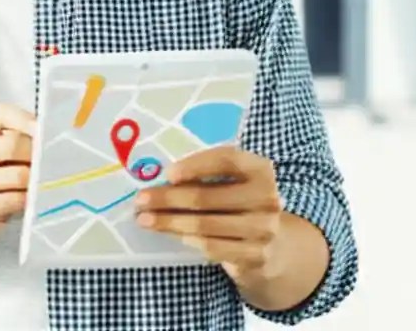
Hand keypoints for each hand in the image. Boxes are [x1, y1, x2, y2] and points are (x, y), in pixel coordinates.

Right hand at [0, 102, 36, 253]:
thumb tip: (55, 142)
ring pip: (19, 176)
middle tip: (51, 164)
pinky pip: (17, 201)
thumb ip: (20, 143)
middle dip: (37, 155)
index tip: (42, 129)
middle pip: (12, 145)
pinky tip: (30, 202)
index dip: (23, 118)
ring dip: (37, 182)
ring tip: (40, 186)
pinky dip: (30, 201)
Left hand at [133, 147, 283, 282]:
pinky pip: (212, 247)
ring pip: (205, 225)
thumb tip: (157, 180)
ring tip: (145, 219)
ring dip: (169, 222)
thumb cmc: (239, 202)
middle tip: (140, 200)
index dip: (195, 165)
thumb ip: (203, 177)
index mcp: (259, 169)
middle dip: (168, 198)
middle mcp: (267, 197)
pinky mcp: (255, 255)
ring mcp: (264, 229)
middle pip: (208, 196)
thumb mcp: (230, 182)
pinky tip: (171, 234)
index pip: (226, 160)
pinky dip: (187, 239)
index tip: (168, 173)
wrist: (274, 244)